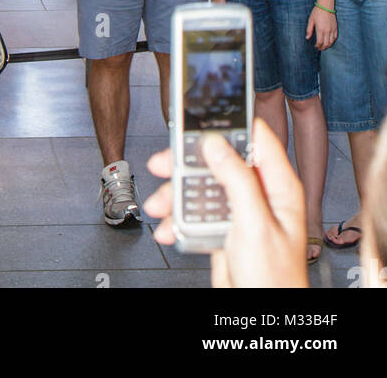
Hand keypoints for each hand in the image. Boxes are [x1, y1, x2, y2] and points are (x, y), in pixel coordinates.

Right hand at [143, 118, 308, 288]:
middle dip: (189, 163)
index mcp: (278, 187)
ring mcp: (240, 212)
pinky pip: (196, 212)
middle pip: (220, 160)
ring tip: (160, 203)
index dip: (230, 125)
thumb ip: (236, 180)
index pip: (257, 138)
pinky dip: (178, 218)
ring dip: (177, 194)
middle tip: (165, 163)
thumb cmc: (275, 281)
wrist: (260, 317)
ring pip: (203, 186)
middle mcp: (259, 195)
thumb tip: (217, 144)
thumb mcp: (254, 224)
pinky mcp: (223, 230)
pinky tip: (170, 226)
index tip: (201, 120)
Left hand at [306, 7, 336, 50]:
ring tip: (324, 46)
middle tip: (319, 48)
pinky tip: (329, 41)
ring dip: (328, 46)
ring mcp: (332, 29)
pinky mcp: (335, 27)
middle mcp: (327, 31)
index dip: (317, 46)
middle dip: (322, 48)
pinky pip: (335, 37)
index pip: (319, 42)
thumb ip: (309, 30)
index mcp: (320, 29)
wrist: (326, 5)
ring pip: (331, 42)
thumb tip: (307, 38)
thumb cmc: (317, 12)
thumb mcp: (311, 20)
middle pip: (326, 44)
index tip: (315, 46)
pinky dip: (332, 41)